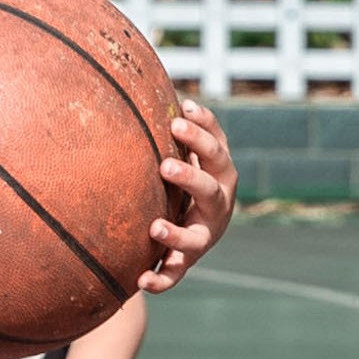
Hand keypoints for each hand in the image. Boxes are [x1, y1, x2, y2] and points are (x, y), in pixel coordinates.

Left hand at [141, 98, 235, 292]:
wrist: (192, 230)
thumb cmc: (183, 178)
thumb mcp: (183, 150)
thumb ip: (174, 125)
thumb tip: (140, 76)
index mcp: (218, 171)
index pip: (216, 148)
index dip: (203, 131)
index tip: (181, 114)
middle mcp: (217, 203)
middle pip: (210, 187)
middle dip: (189, 175)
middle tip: (165, 165)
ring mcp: (204, 234)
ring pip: (196, 236)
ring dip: (176, 232)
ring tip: (155, 227)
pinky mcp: (187, 262)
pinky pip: (176, 274)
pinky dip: (161, 279)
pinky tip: (140, 282)